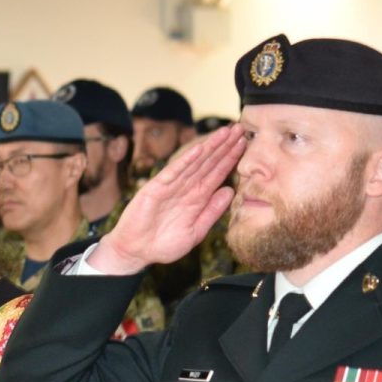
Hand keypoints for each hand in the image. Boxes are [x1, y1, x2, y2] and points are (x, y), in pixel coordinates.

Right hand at [91, 125, 244, 274]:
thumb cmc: (164, 244)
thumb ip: (212, 212)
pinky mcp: (155, 189)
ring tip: (225, 132)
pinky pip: (173, 172)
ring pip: (194, 163)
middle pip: (208, 163)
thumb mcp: (196, 231)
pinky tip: (199, 149)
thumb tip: (230, 191)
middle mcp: (186, 189)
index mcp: (197, 198)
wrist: (136, 252)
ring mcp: (170, 187)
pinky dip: (186, 160)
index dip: (231, 158)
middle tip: (240, 128)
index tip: (245, 143)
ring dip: (209, 147)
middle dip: (224, 146)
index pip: (217, 174)